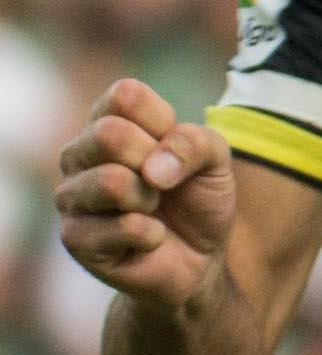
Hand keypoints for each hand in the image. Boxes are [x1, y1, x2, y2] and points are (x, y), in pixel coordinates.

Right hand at [54, 77, 234, 309]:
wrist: (199, 258)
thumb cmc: (197, 200)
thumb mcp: (216, 161)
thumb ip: (196, 142)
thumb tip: (154, 170)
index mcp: (107, 121)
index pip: (126, 96)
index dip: (165, 124)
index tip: (175, 149)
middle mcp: (78, 154)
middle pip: (109, 134)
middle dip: (156, 161)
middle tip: (163, 184)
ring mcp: (70, 195)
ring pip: (110, 181)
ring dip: (150, 200)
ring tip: (152, 209)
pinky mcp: (75, 238)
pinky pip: (125, 227)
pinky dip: (152, 235)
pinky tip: (147, 238)